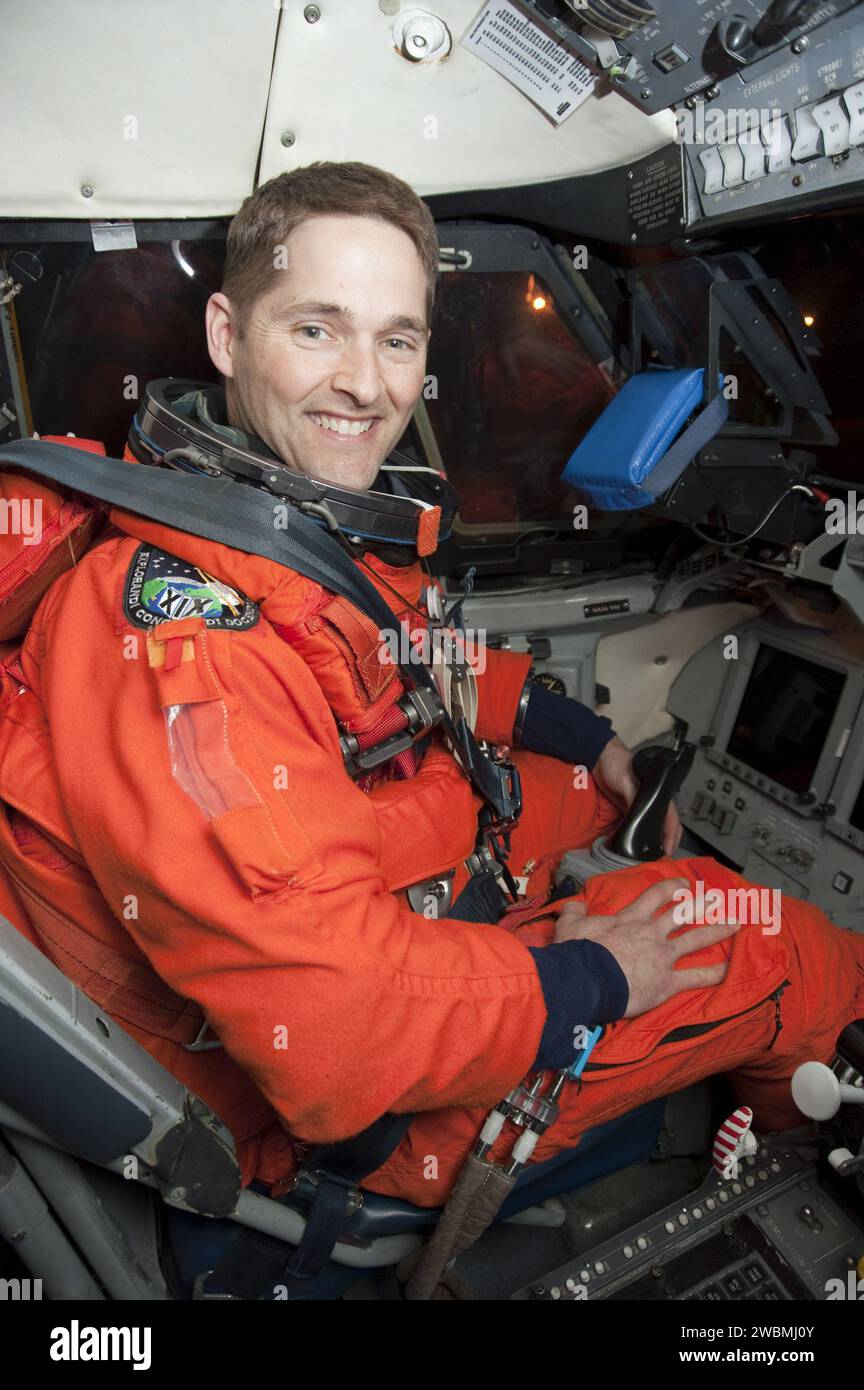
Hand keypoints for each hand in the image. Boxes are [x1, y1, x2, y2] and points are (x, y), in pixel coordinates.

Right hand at [553, 879, 737, 1019]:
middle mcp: (652, 933)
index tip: (685, 884)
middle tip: (718, 898)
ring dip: (718, 930)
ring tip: (736, 923)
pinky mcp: (667, 981)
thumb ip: (574, 912)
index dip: (673, 888)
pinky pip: (696, 976)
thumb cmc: (578, 953)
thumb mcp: (569, 925)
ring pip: (696, 939)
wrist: (587, 979)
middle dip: (703, 905)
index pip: (656, 896)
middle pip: (683, 914)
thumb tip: (575, 903)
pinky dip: (715, 973)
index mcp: (631, 919)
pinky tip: (730, 969)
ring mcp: (663, 956)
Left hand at [594, 735, 682, 854]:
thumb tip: (638, 815)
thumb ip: (633, 797)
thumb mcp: (627, 780)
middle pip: (664, 827)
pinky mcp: (627, 810)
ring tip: (649, 857)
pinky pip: (634, 826)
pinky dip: (636, 837)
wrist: (599, 758)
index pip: (672, 818)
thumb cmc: (618, 762)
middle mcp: (651, 802)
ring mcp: (639, 807)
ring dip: (651, 842)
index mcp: (658, 794)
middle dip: (665, 843)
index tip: (668, 850)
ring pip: (650, 828)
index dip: (672, 835)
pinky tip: (633, 846)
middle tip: (660, 859)